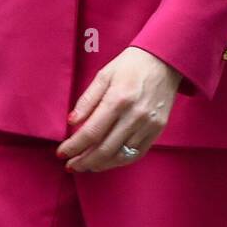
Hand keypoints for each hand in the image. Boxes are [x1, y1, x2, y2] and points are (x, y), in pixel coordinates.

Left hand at [56, 46, 181, 172]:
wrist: (164, 61)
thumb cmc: (131, 65)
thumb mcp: (104, 75)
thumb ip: (87, 100)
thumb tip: (72, 122)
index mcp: (118, 99)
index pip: (91, 132)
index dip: (74, 146)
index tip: (61, 153)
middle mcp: (134, 115)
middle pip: (104, 149)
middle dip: (83, 161)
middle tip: (70, 165)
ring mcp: (148, 124)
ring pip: (120, 155)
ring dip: (100, 164)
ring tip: (86, 165)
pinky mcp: (158, 129)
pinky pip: (137, 154)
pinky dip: (119, 161)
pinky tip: (107, 161)